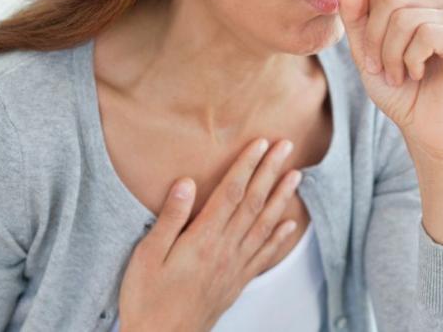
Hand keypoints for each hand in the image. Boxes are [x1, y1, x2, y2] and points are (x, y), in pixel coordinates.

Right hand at [118, 138, 302, 331]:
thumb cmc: (148, 299)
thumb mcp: (147, 256)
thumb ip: (169, 219)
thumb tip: (186, 183)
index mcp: (203, 239)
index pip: (231, 193)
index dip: (247, 165)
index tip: (260, 143)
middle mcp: (225, 249)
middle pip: (253, 202)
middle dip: (270, 171)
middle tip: (286, 146)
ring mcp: (235, 266)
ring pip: (264, 224)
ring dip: (281, 197)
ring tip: (296, 175)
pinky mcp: (237, 281)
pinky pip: (264, 254)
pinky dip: (279, 237)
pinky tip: (290, 224)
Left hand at [338, 0, 442, 160]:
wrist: (427, 131)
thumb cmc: (400, 91)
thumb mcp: (366, 51)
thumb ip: (356, 17)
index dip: (368, 11)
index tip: (369, 48)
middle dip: (375, 37)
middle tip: (380, 67)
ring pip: (408, 16)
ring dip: (391, 54)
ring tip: (398, 75)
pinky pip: (428, 34)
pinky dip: (411, 60)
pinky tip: (418, 74)